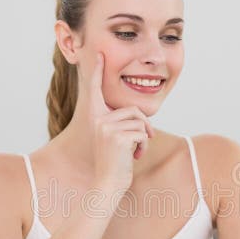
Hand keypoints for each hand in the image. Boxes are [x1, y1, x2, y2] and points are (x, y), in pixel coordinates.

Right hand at [88, 52, 154, 191]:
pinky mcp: (118, 136)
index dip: (98, 72)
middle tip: (145, 140)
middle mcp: (98, 119)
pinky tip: (135, 156)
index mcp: (95, 117)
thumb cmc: (114, 163)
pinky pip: (142, 133)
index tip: (100, 54)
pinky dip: (144, 145)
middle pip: (133, 110)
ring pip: (139, 122)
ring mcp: (107, 127)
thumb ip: (121, 124)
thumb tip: (139, 117)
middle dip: (144, 126)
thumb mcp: (116, 139)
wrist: (108, 184)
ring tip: (136, 152)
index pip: (96, 91)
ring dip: (144, 138)